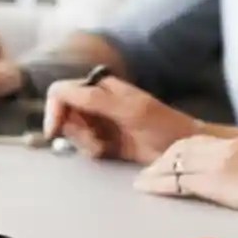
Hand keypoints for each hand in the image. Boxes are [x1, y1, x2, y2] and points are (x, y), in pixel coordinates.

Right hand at [43, 77, 202, 164]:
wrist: (184, 148)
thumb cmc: (161, 123)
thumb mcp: (129, 108)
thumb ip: (94, 99)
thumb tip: (61, 93)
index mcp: (99, 86)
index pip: (61, 91)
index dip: (53, 109)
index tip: (56, 131)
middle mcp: (95, 100)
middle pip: (63, 114)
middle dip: (73, 130)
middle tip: (94, 143)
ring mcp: (99, 121)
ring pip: (72, 131)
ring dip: (83, 142)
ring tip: (104, 148)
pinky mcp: (104, 139)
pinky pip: (84, 145)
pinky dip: (91, 151)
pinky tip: (108, 152)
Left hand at [135, 135, 237, 218]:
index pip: (200, 142)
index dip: (180, 150)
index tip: (168, 156)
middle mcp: (224, 149)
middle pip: (183, 150)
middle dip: (163, 158)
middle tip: (149, 168)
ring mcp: (217, 164)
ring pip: (175, 163)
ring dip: (156, 170)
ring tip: (143, 179)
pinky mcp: (213, 181)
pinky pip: (177, 180)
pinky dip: (158, 182)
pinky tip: (147, 186)